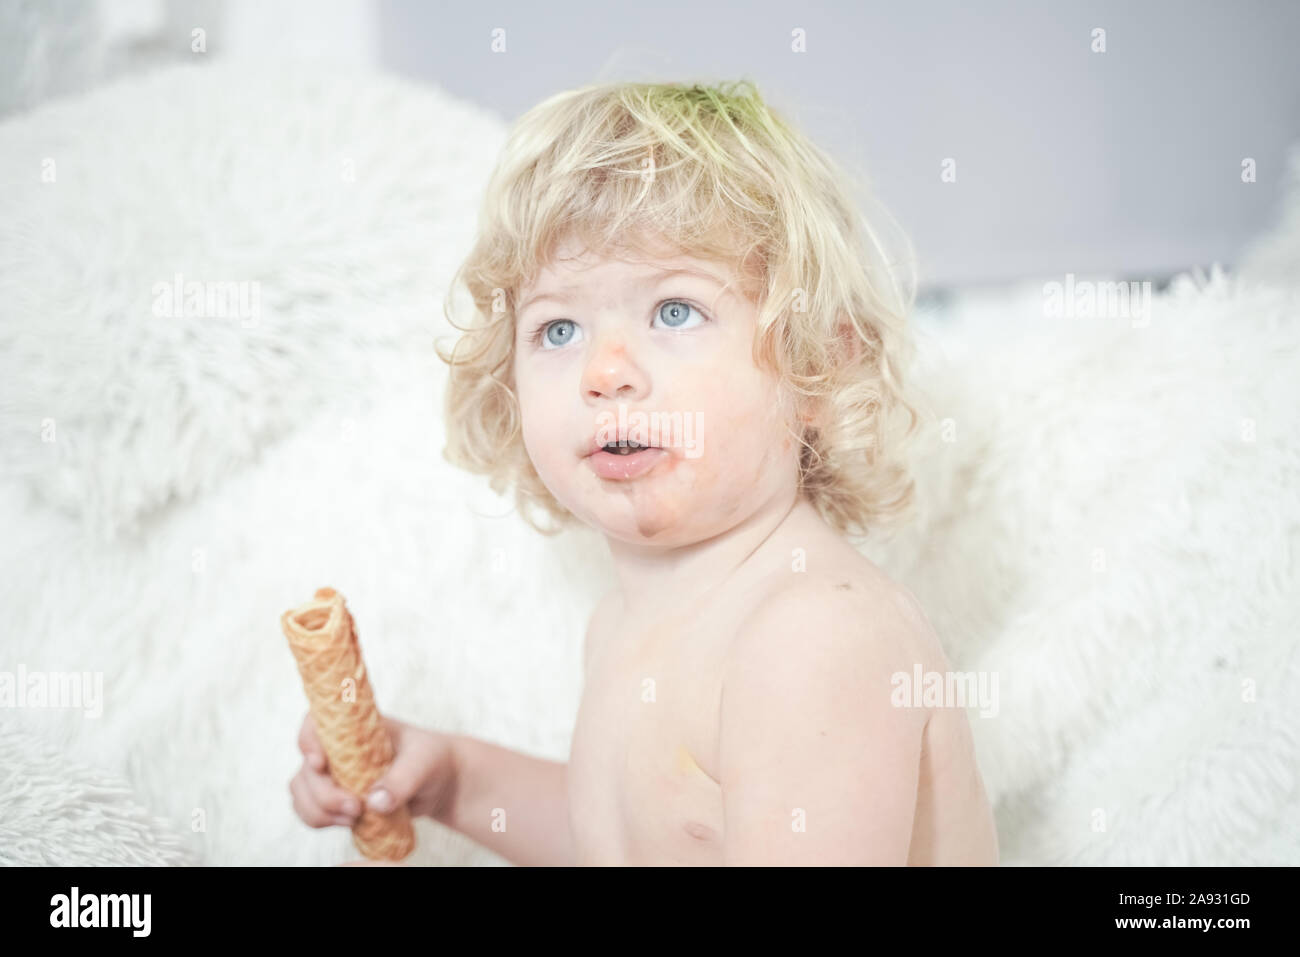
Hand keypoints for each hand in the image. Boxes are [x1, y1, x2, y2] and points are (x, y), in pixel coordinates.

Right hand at [290, 712, 458, 829]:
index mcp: (356, 727)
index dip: (308, 741)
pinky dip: (322, 820)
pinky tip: (351, 823)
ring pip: (302, 792)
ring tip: (355, 818)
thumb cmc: (432, 760)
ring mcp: (334, 774)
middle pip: (306, 768)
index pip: (316, 724)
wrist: (440, 783)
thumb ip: (401, 780)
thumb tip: (374, 801)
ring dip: (320, 811)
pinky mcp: (337, 798)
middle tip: (356, 808)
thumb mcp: (423, 763)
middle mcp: (338, 748)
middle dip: (324, 794)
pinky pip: (312, 810)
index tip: (320, 763)